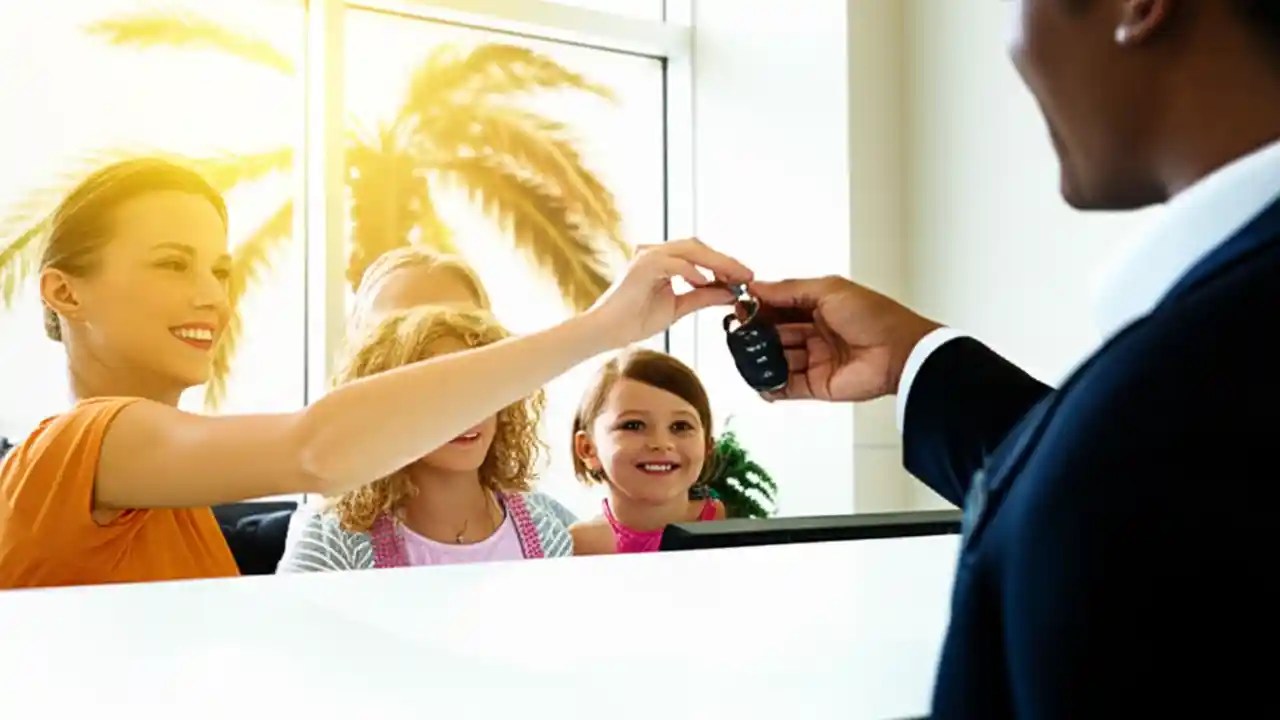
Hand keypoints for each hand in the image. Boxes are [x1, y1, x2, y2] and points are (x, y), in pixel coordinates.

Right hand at [586, 238, 753, 347]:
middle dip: (726, 261)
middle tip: (748, 275)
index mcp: (664, 260)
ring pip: (690, 250)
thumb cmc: (634, 320)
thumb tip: (729, 292)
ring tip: (734, 277)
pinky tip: (704, 282)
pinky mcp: (643, 266)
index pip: (700, 255)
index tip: (746, 277)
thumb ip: (702, 296)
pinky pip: (673, 263)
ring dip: (715, 263)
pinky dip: (691, 271)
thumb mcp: (678, 307)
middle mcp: (656, 253)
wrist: (606, 332)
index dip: (724, 264)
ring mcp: (648, 256)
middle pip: (698, 247)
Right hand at [750, 276, 940, 401]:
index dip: (759, 306)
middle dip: (756, 332)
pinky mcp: (817, 385)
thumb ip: (789, 290)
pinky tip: (757, 380)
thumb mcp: (828, 290)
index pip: (780, 306)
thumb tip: (757, 287)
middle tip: (736, 331)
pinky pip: (787, 386)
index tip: (738, 304)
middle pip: (776, 333)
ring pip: (778, 360)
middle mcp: (815, 333)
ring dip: (760, 358)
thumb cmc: (873, 315)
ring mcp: (815, 360)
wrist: (900, 352)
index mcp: (820, 307)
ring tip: (743, 355)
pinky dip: (770, 385)